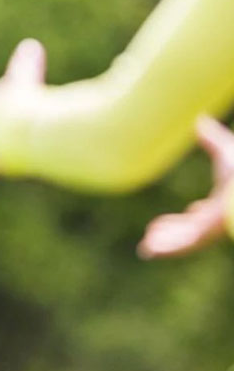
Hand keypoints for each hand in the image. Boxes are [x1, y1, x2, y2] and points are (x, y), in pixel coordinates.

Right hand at [138, 117, 233, 258]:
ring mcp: (206, 233)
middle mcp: (213, 222)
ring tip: (145, 247)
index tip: (192, 211)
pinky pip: (177, 248)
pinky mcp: (200, 239)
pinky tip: (147, 251)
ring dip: (163, 243)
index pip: (205, 214)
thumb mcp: (225, 151)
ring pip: (180, 243)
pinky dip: (161, 250)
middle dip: (173, 232)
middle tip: (154, 232)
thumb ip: (212, 138)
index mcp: (220, 206)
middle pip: (190, 231)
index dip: (196, 214)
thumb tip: (201, 119)